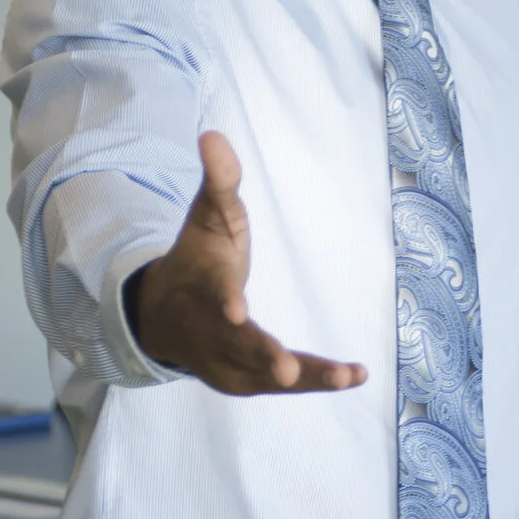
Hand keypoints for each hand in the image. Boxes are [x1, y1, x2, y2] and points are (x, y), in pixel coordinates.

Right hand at [130, 133, 369, 394]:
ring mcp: (225, 361)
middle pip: (238, 344)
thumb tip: (212, 134)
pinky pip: (281, 384)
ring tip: (343, 377)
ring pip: (263, 372)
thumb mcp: (208, 215)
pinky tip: (355, 376)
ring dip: (304, 376)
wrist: (162, 315)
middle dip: (261, 354)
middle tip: (286, 368)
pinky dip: (317, 381)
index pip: (212, 292)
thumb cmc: (197, 257)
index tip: (236, 310)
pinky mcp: (243, 380)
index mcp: (203, 286)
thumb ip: (219, 180)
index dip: (225, 301)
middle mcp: (212, 329)